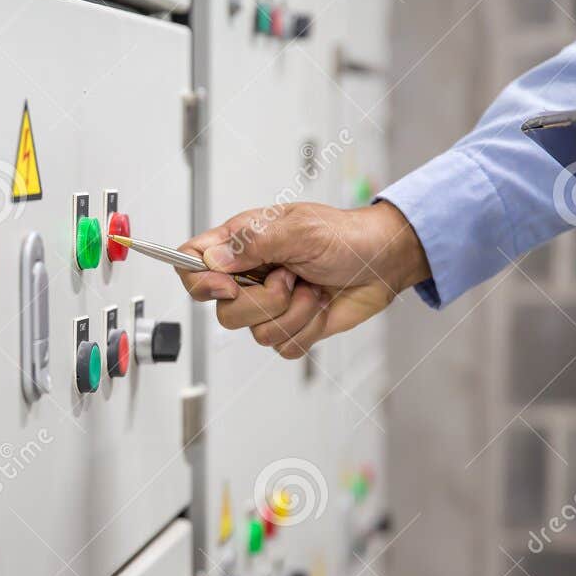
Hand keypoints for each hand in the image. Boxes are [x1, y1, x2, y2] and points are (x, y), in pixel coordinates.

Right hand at [174, 201, 430, 358]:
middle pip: (224, 311)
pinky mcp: (290, 327)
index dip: (199, 281)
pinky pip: (282, 346)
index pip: (191, 262)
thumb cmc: (346, 237)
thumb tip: (213, 260)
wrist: (384, 263)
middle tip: (291, 278)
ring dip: (294, 313)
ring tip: (312, 288)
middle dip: (265, 301)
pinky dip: (308, 329)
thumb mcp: (300, 229)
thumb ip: (252, 242)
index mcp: (241, 245)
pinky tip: (319, 306)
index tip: (228, 286)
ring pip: (255, 332)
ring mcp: (268, 305)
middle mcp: (249, 276)